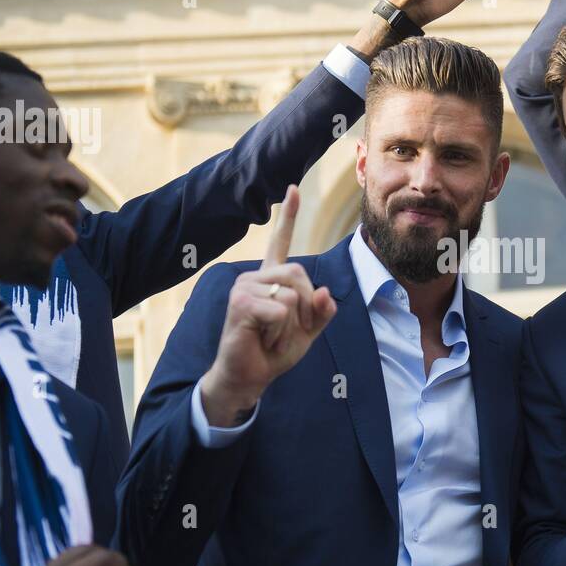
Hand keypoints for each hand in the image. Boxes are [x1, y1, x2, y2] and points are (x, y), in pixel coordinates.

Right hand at [200, 184, 335, 426]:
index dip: (288, 217)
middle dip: (304, 308)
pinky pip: (280, 311)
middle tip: (284, 330)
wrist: (249, 377)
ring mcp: (245, 286)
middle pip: (301, 275)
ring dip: (290, 325)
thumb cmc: (274, 351)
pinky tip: (261, 339)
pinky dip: (279, 333)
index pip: (281, 242)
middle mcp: (255, 275)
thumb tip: (324, 292)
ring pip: (292, 295)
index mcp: (271, 278)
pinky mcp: (240, 302)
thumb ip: (321, 311)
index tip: (293, 188)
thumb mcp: (308, 331)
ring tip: (270, 335)